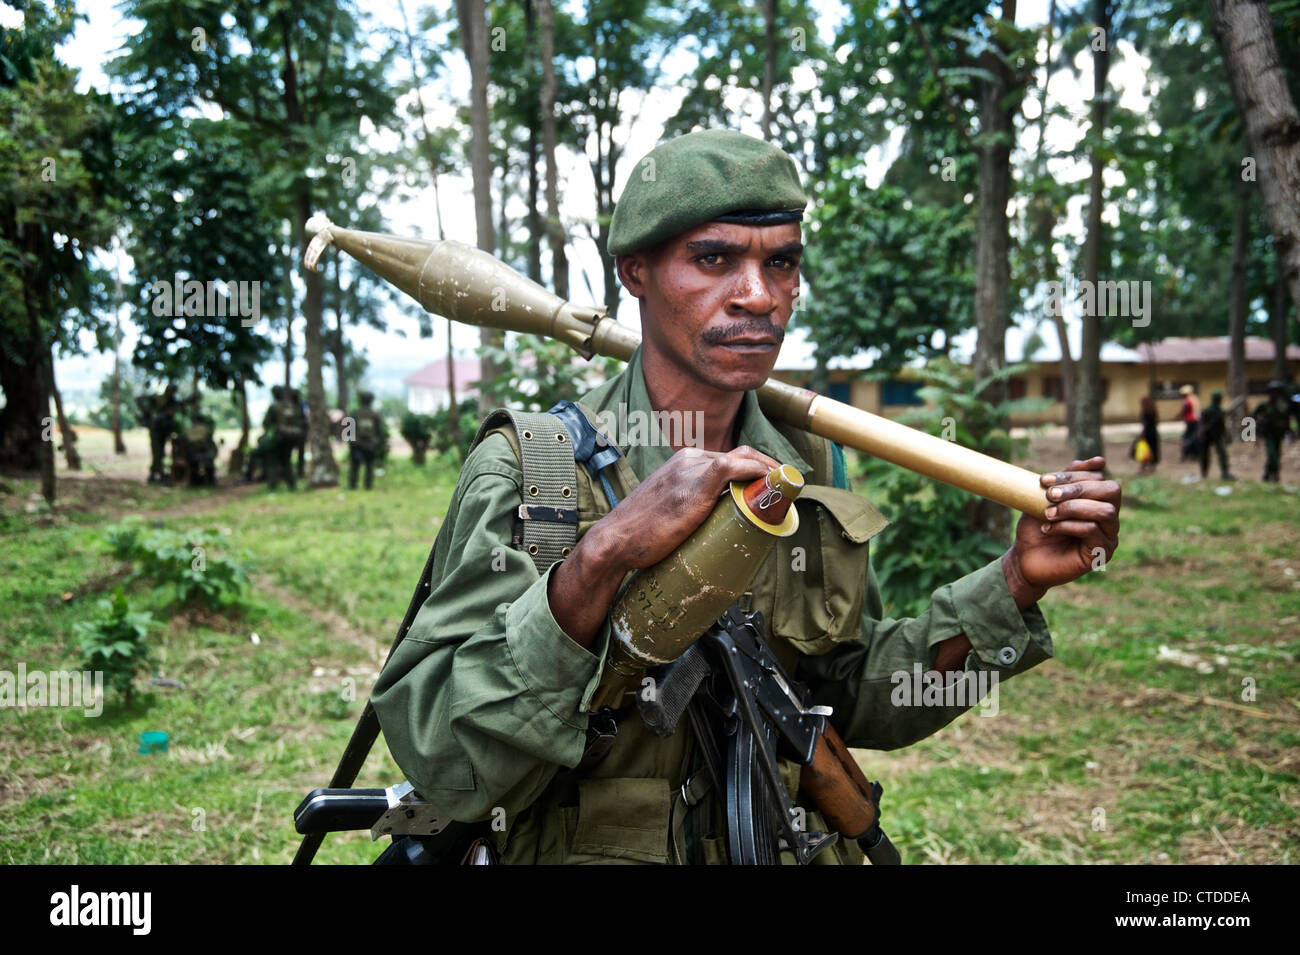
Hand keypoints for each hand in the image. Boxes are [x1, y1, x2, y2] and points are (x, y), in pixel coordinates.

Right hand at [588, 444, 780, 572]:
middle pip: (742, 455)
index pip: (731, 458)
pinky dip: (759, 472)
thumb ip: (691, 509)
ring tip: (786, 490)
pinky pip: (735, 468)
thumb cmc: (640, 534)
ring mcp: (691, 469)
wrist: (615, 541)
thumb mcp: (671, 512)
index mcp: (684, 462)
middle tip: (786, 488)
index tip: (774, 485)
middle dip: (770, 467)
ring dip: (770, 471)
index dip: (758, 468)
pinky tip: (772, 484)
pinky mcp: (695, 484)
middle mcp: (689, 459)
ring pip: (744, 459)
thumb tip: (717, 528)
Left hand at [1003, 456, 1121, 604]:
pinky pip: (1093, 531)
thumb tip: (1100, 461)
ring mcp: (1108, 536)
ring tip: (1048, 514)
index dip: (1072, 475)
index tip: (1043, 480)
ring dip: (1073, 508)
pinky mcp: (1102, 554)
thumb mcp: (1048, 499)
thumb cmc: (1036, 528)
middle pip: (1111, 490)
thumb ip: (1069, 480)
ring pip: (1106, 511)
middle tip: (1050, 495)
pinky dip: (1068, 526)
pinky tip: (1048, 529)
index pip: (1098, 478)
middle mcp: (1108, 518)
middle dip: (1078, 488)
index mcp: (1097, 500)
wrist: (1023, 560)